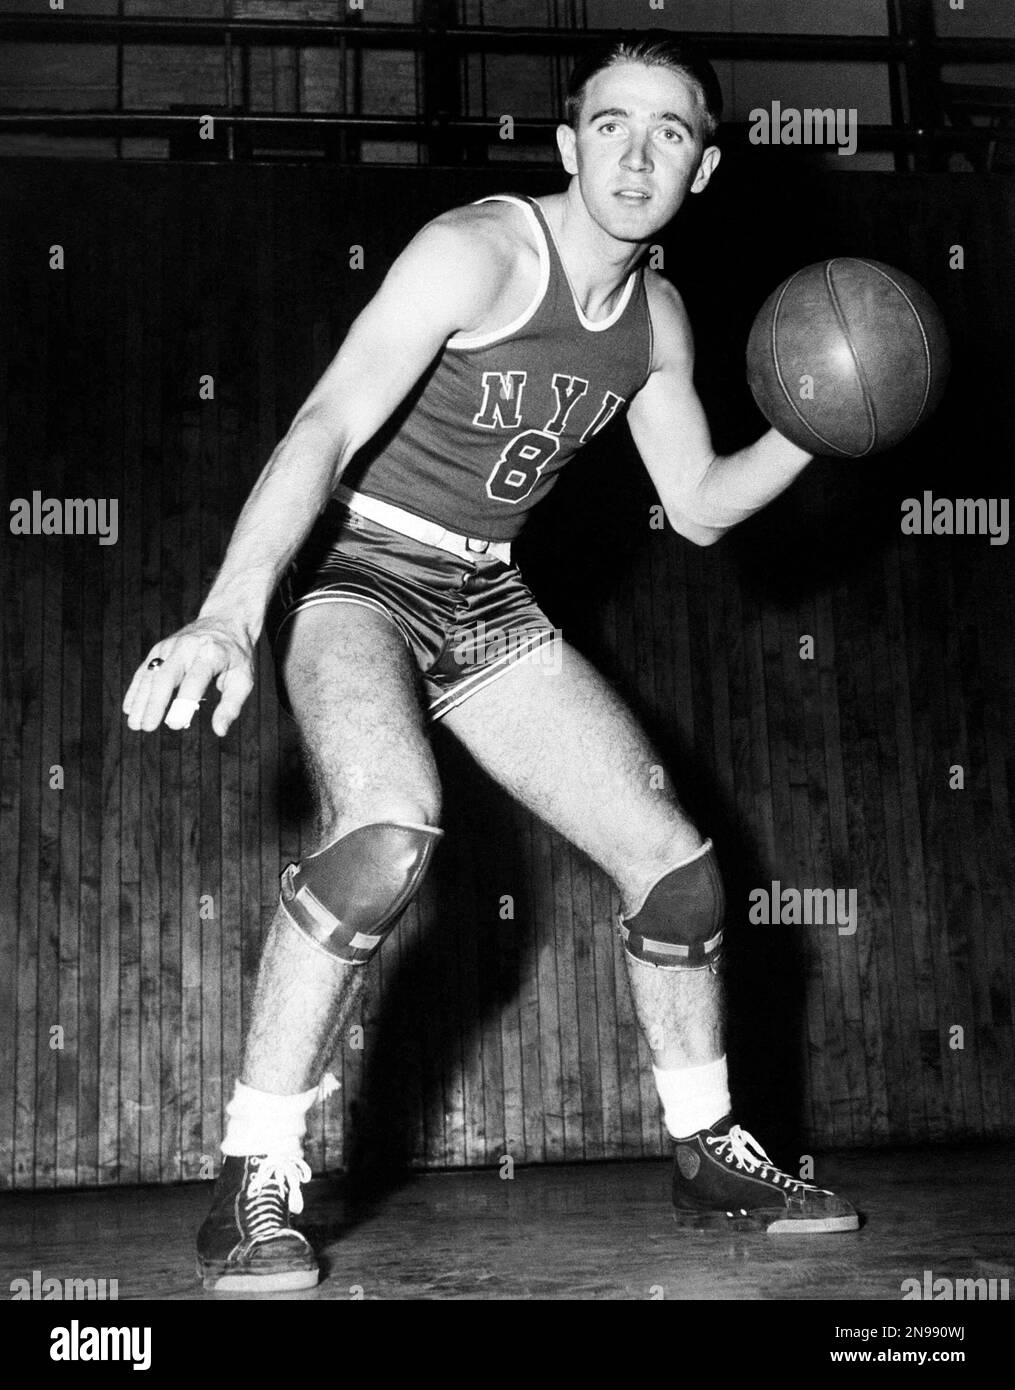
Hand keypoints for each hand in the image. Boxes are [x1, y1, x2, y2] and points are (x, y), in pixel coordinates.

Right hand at [122, 617, 254, 736]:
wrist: (225, 621)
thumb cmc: (236, 657)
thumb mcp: (244, 679)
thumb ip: (231, 706)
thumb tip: (220, 731)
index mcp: (212, 653)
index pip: (195, 679)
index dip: (183, 702)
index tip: (174, 725)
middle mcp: (188, 647)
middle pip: (166, 676)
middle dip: (155, 703)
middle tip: (147, 728)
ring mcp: (170, 646)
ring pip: (151, 674)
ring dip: (141, 700)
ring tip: (135, 725)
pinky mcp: (160, 648)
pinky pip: (145, 670)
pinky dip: (136, 690)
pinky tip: (129, 709)